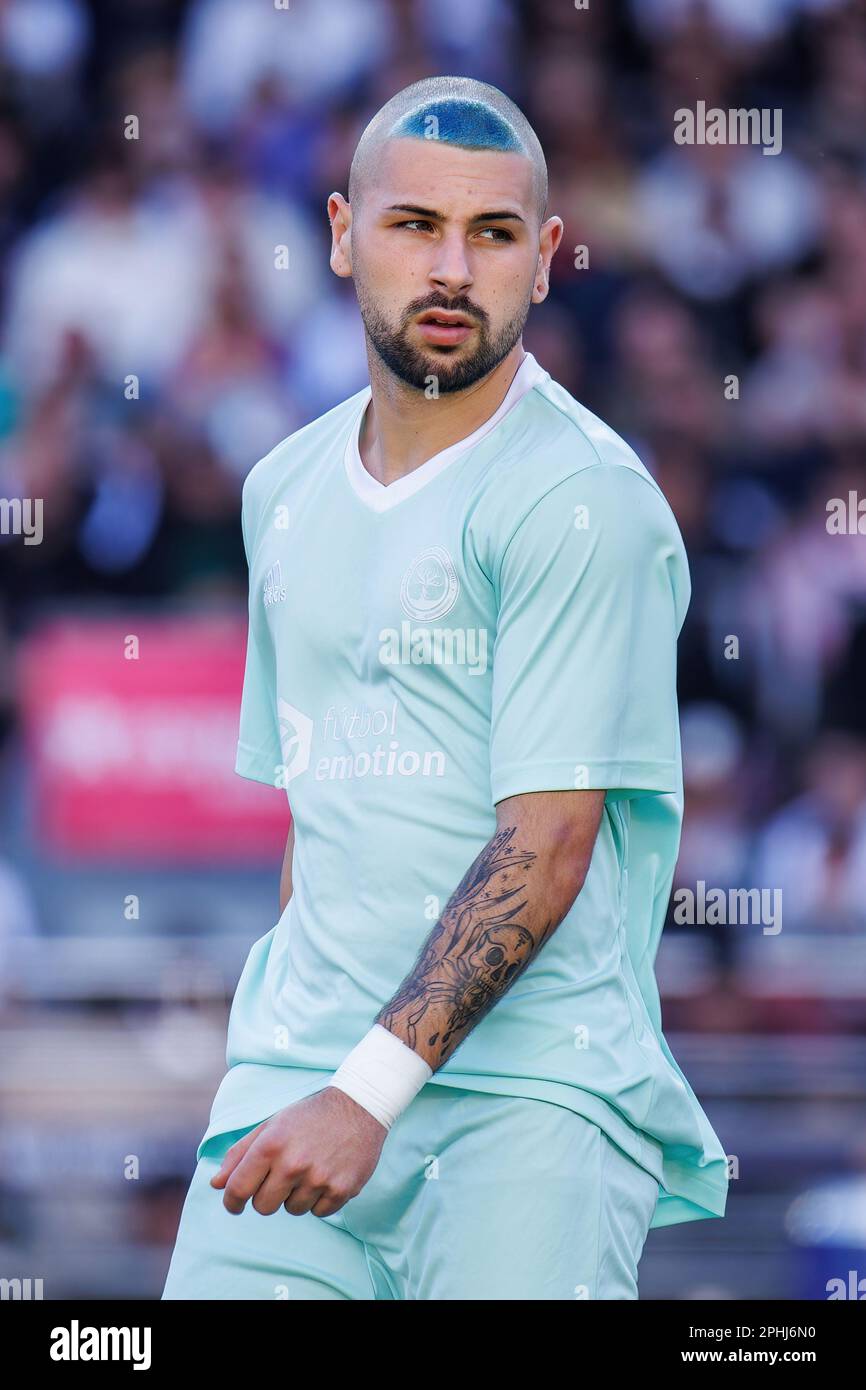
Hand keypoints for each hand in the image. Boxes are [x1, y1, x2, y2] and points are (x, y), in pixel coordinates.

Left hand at [209, 1086, 387, 1217]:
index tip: (234, 1203)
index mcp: (271, 1145)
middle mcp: (293, 1163)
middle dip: (266, 1196)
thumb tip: (216, 1184)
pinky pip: (318, 1212)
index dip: (231, 1201)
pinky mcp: (342, 1190)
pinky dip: (319, 1199)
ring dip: (296, 1196)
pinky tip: (326, 1175)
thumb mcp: (271, 1125)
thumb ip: (240, 1154)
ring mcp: (319, 1179)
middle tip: (281, 1177)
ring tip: (309, 1170)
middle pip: (263, 1207)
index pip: (237, 1189)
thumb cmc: (309, 1116)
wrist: (359, 1106)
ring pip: (292, 1210)